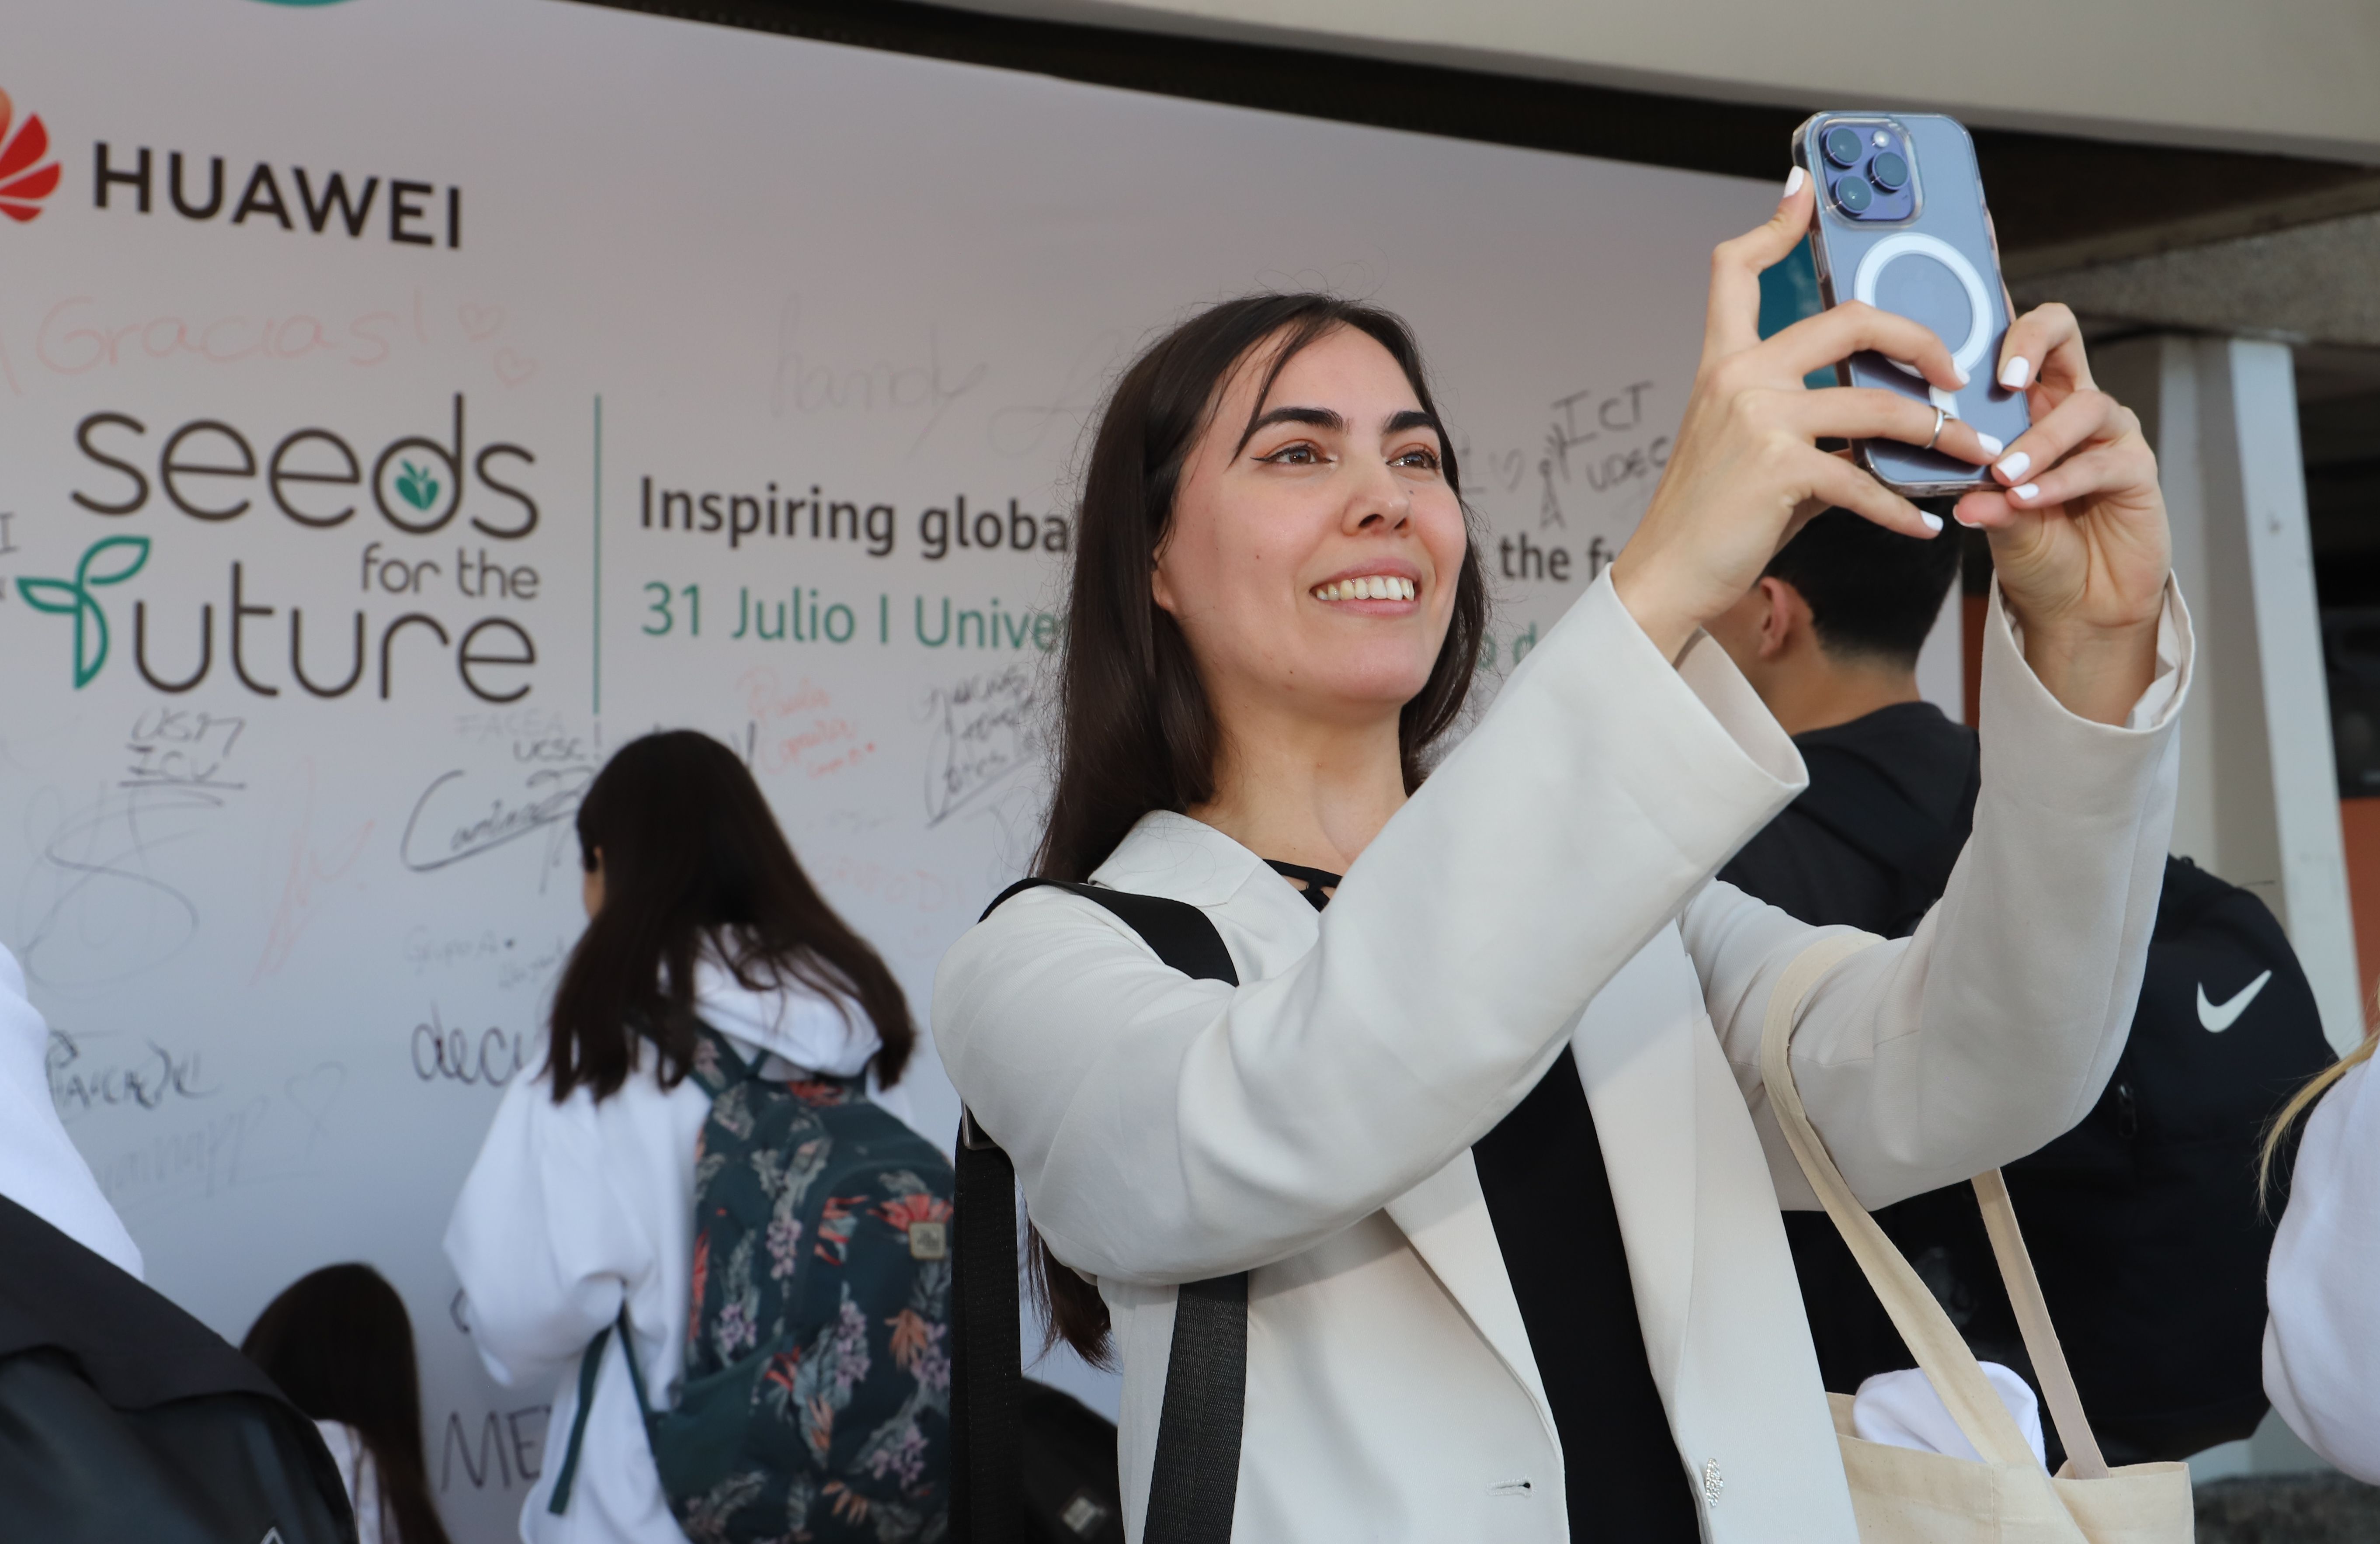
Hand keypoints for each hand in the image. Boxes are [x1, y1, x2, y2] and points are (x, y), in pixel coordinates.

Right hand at [1610, 170, 1994, 659]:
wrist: (1668, 574)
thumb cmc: (1712, 517)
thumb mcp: (1751, 449)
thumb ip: (1808, 421)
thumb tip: (1880, 429)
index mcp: (1724, 362)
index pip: (1736, 270)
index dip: (1774, 225)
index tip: (1805, 193)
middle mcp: (1739, 376)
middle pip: (1849, 318)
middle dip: (1922, 339)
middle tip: (1954, 371)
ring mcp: (1758, 418)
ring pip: (1878, 403)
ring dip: (1939, 433)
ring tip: (1970, 453)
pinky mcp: (1779, 468)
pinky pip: (1865, 480)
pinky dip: (1903, 509)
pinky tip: (1924, 525)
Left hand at [1953, 305, 2170, 724]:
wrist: (2077, 605)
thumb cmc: (2034, 551)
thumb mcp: (1994, 521)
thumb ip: (1982, 497)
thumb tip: (1962, 493)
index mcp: (2027, 406)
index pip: (2015, 344)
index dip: (1993, 336)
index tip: (1958, 362)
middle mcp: (2068, 407)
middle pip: (2062, 333)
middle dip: (2031, 341)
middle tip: (2004, 383)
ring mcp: (2107, 434)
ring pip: (2084, 406)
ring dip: (2040, 442)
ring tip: (2005, 475)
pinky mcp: (2135, 468)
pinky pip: (2102, 462)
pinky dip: (2061, 480)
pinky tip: (2030, 499)